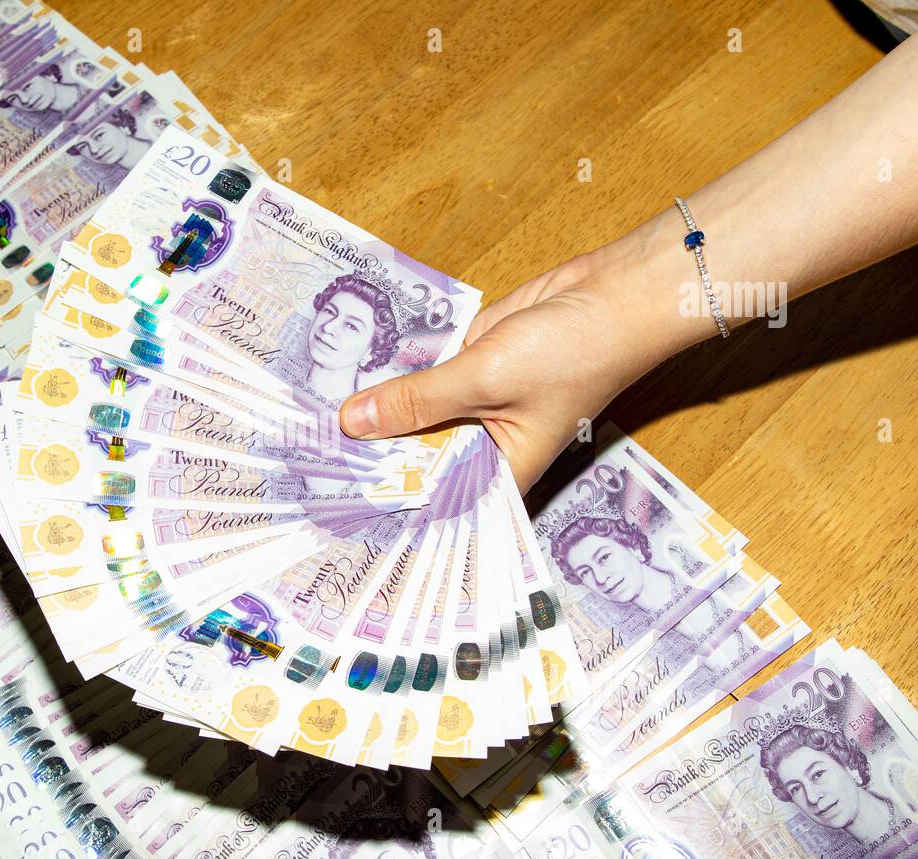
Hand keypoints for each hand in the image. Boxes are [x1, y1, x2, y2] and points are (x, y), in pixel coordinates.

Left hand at [338, 249, 671, 491]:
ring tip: (306, 424)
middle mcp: (482, 446)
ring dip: (376, 411)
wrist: (614, 294)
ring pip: (412, 415)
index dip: (384, 501)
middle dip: (369, 453)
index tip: (330, 506)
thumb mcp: (483, 378)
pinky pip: (422, 376)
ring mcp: (473, 404)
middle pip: (414, 458)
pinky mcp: (469, 365)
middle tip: (302, 459)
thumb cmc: (573, 352)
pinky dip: (394, 373)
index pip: (431, 500)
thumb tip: (354, 420)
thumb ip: (416, 399)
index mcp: (497, 473)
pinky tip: (343, 377)